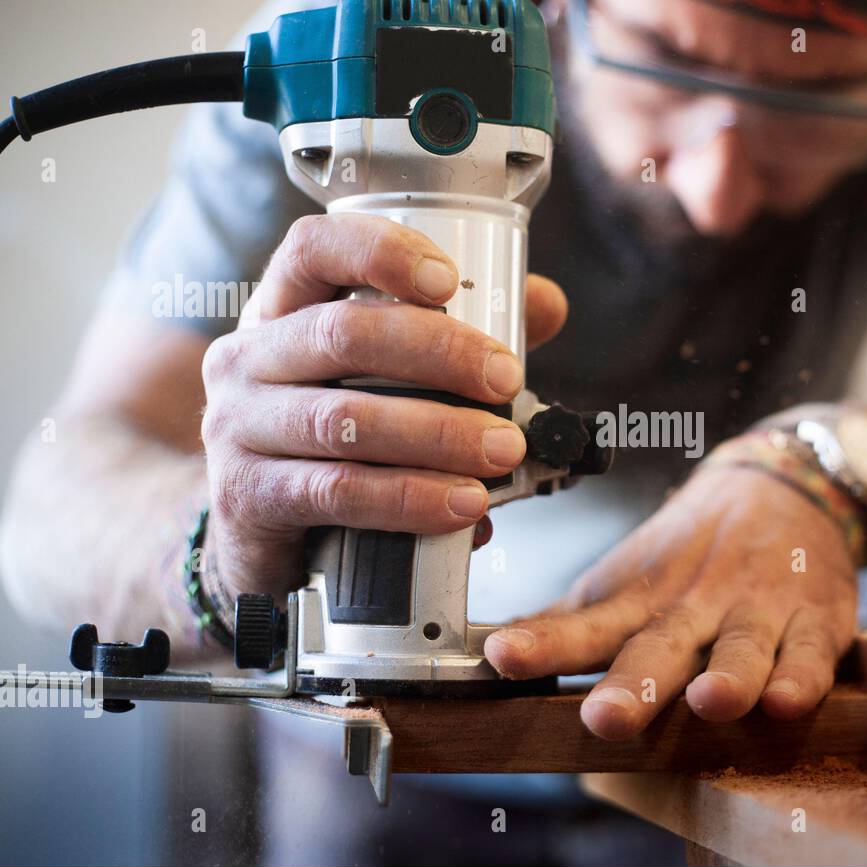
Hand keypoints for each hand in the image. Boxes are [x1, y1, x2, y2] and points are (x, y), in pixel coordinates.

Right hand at [199, 213, 566, 598]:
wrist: (261, 530)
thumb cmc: (334, 436)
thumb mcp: (383, 377)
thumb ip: (465, 334)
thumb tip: (543, 304)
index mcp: (284, 310)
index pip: (315, 250)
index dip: (381, 252)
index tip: (447, 279)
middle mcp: (249, 358)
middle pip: (343, 333)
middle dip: (440, 354)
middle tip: (505, 381)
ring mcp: (237, 427)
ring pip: (345, 420)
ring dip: (438, 434)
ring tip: (500, 451)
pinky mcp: (248, 496)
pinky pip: (338, 491)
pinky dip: (409, 499)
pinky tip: (461, 506)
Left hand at [484, 465, 859, 738]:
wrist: (782, 487)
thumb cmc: (688, 555)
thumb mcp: (625, 582)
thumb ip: (567, 624)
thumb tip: (486, 655)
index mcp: (638, 602)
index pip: (582, 627)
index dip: (542, 645)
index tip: (503, 657)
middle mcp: (692, 608)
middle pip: (660, 648)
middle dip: (634, 685)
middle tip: (606, 716)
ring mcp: (755, 612)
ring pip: (741, 649)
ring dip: (728, 676)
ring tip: (710, 702)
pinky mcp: (813, 620)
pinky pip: (811, 653)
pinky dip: (801, 677)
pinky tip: (786, 700)